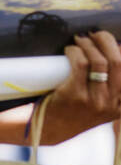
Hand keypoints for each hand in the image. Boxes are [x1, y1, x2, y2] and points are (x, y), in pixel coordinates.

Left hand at [39, 30, 120, 144]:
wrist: (50, 130)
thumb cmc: (74, 110)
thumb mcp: (101, 105)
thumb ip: (111, 87)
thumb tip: (115, 50)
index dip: (120, 50)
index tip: (114, 42)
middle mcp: (111, 104)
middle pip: (117, 61)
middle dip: (106, 40)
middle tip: (95, 34)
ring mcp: (94, 102)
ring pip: (99, 61)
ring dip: (88, 44)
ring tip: (80, 40)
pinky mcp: (75, 96)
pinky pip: (81, 64)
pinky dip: (76, 51)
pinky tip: (70, 50)